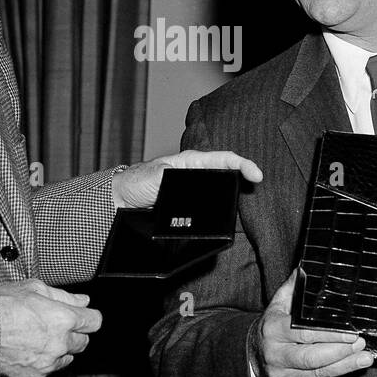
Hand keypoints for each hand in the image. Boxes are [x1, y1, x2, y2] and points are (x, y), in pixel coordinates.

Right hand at [0, 278, 102, 376]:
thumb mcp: (33, 288)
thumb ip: (63, 296)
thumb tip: (82, 300)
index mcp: (63, 319)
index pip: (94, 322)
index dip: (88, 317)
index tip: (83, 316)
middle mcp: (59, 343)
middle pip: (83, 342)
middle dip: (74, 334)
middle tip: (55, 325)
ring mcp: (47, 363)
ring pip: (66, 358)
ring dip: (59, 349)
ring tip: (38, 337)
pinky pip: (47, 371)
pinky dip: (42, 363)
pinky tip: (28, 350)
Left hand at [111, 149, 262, 209]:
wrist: (120, 201)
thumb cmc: (136, 183)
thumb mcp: (155, 176)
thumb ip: (172, 177)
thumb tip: (189, 183)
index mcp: (190, 162)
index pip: (223, 158)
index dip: (242, 164)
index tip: (256, 175)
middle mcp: (195, 174)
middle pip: (226, 174)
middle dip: (243, 178)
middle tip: (255, 187)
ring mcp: (193, 191)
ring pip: (219, 192)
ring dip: (232, 197)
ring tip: (244, 203)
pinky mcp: (188, 206)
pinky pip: (208, 208)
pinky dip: (218, 211)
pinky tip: (223, 217)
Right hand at [252, 269, 373, 376]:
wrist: (252, 356)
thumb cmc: (272, 326)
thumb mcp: (278, 305)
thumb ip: (293, 288)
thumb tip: (306, 267)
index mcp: (273, 330)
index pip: (304, 333)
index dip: (330, 335)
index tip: (352, 332)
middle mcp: (276, 354)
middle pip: (312, 357)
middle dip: (341, 352)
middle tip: (361, 344)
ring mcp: (283, 374)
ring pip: (318, 374)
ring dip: (345, 366)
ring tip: (365, 358)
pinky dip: (336, 374)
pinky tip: (350, 366)